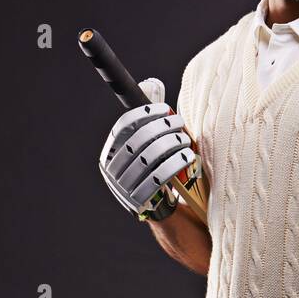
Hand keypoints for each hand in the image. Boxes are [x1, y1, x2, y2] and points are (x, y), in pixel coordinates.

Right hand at [98, 77, 199, 221]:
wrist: (161, 212)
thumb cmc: (157, 170)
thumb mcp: (150, 147)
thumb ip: (150, 121)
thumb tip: (150, 85)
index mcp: (110, 154)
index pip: (123, 127)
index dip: (144, 114)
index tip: (164, 108)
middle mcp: (112, 172)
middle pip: (138, 141)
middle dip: (162, 129)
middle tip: (180, 123)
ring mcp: (124, 189)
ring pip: (150, 158)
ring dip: (171, 145)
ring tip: (186, 140)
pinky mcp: (140, 203)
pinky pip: (159, 178)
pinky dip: (176, 164)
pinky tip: (188, 157)